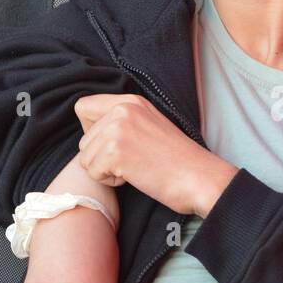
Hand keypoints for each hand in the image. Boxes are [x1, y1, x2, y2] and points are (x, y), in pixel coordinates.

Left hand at [74, 93, 236, 215]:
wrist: (199, 177)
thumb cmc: (177, 160)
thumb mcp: (149, 124)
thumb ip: (122, 120)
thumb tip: (89, 131)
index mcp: (130, 101)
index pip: (83, 107)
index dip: (90, 130)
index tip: (112, 144)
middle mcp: (122, 109)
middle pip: (82, 139)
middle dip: (100, 157)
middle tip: (132, 161)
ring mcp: (118, 129)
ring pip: (85, 158)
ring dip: (106, 171)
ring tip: (135, 168)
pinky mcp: (116, 151)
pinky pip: (93, 173)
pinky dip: (111, 181)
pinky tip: (135, 176)